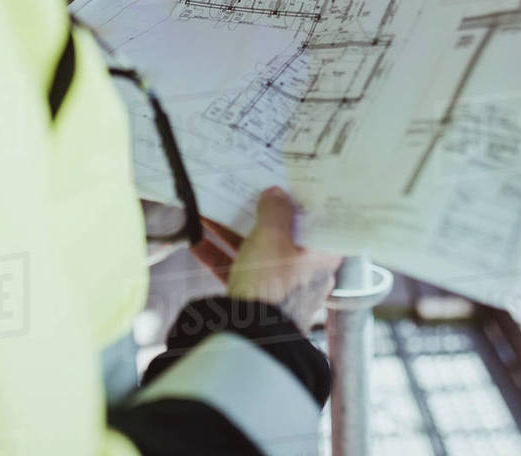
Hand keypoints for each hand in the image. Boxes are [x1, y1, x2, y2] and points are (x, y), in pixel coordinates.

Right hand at [225, 187, 341, 331]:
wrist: (250, 337)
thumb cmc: (271, 286)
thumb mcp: (272, 237)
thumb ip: (274, 210)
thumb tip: (276, 193)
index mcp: (322, 255)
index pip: (320, 221)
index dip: (305, 201)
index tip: (291, 183)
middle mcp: (306, 271)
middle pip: (285, 233)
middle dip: (261, 214)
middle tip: (249, 190)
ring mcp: (280, 286)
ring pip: (257, 251)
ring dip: (233, 231)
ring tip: (214, 209)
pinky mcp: (257, 298)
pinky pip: (238, 270)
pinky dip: (219, 255)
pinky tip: (197, 240)